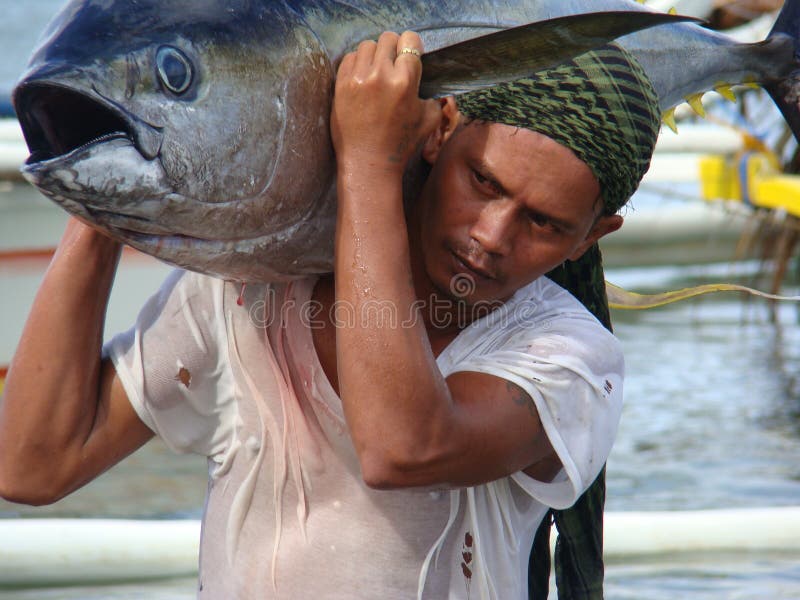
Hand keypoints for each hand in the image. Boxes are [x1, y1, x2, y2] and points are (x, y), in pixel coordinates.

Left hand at [331, 31, 441, 173]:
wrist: (368, 163)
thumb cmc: (399, 144)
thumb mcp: (428, 120)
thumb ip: (434, 96)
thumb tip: (433, 81)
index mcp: (405, 81)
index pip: (410, 41)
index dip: (412, 47)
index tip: (409, 55)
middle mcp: (381, 75)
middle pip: (388, 39)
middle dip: (393, 48)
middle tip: (393, 64)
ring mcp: (358, 79)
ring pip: (367, 45)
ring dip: (374, 54)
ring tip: (377, 71)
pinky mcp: (341, 85)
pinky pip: (350, 58)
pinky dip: (358, 63)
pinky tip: (363, 78)